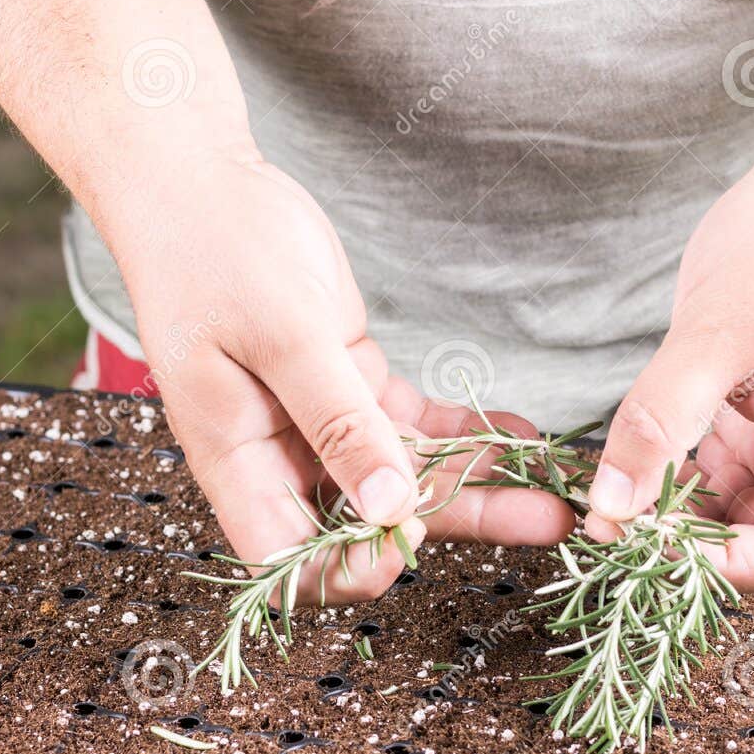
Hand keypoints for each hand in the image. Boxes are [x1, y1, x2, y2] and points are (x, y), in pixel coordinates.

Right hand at [111, 150, 574, 601]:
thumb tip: (389, 510)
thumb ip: (337, 423)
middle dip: (455, 527)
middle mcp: (277, 456)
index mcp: (237, 461)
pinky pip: (412, 427)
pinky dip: (462, 433)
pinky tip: (520, 437)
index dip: (350, 568)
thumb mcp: (283, 336)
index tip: (413, 537)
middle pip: (367, 524)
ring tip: (555, 490)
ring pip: (403, 478)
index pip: (289, 560)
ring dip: (475, 483)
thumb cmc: (216, 252)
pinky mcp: (349, 386)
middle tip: (545, 519)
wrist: (197, 185)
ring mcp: (317, 424)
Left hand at [585, 142, 753, 590]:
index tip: (637, 541)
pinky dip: (681, 476)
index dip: (713, 564)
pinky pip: (726, 473)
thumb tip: (609, 509)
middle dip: (685, 542)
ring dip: (676, 512)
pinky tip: (634, 463)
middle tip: (606, 522)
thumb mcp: (711, 337)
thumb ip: (657, 427)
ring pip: (737, 512)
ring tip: (612, 495)